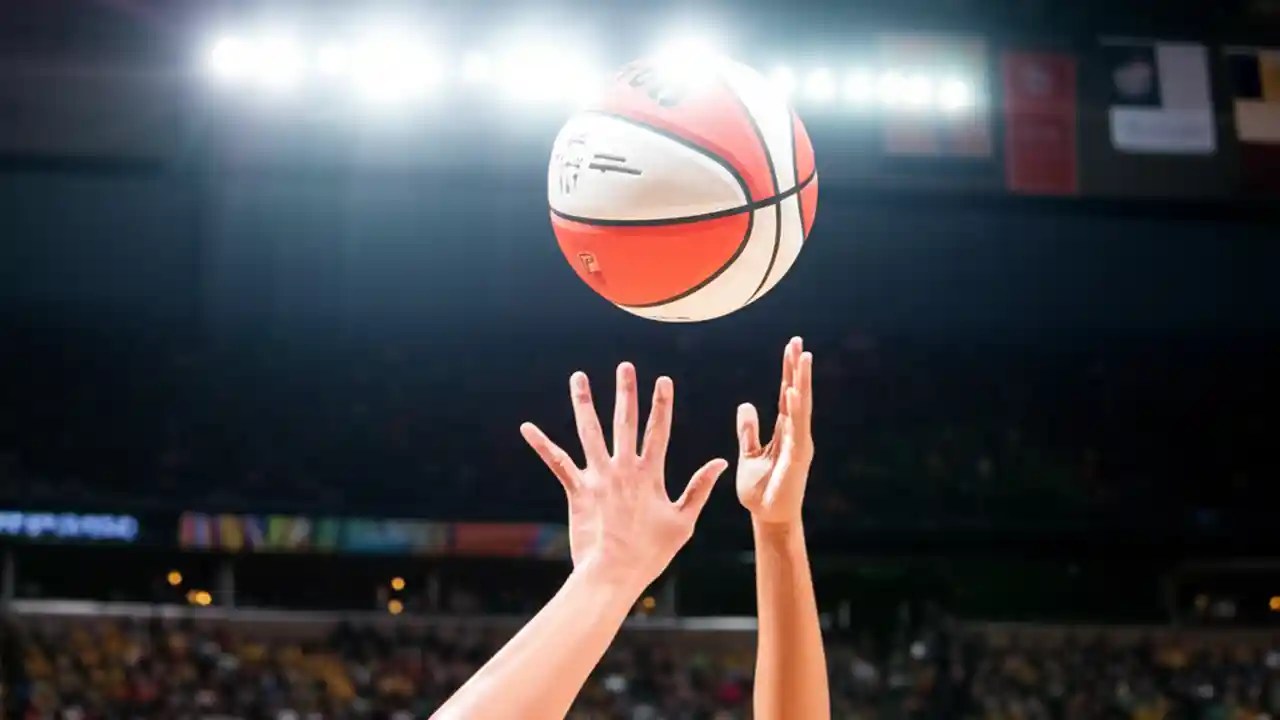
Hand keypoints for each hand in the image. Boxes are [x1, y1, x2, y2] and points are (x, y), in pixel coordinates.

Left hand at [521, 362, 726, 588]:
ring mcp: (598, 477)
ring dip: (584, 402)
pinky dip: (541, 444)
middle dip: (626, 392)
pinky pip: (556, 462)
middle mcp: (623, 469)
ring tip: (578, 377)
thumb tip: (719, 462)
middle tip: (625, 366)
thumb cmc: (650, 553)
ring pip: (589, 431)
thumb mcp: (683, 522)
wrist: (612, 574)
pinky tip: (527, 427)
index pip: (659, 431)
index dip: (662, 404)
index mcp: (650, 475)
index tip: (663, 380)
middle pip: (624, 422)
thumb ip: (699, 489)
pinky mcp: (577, 490)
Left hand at [736, 337, 814, 526]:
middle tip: (798, 341)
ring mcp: (799, 444)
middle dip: (797, 369)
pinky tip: (793, 390)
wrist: (767, 518)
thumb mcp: (749, 454)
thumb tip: (745, 404)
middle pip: (797, 394)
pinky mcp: (797, 457)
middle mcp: (795, 434)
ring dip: (801, 381)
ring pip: (801, 406)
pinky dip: (795, 409)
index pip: (787, 395)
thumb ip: (748, 430)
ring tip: (803, 357)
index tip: (791, 348)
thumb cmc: (760, 490)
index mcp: (784, 432)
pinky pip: (796, 428)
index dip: (789, 371)